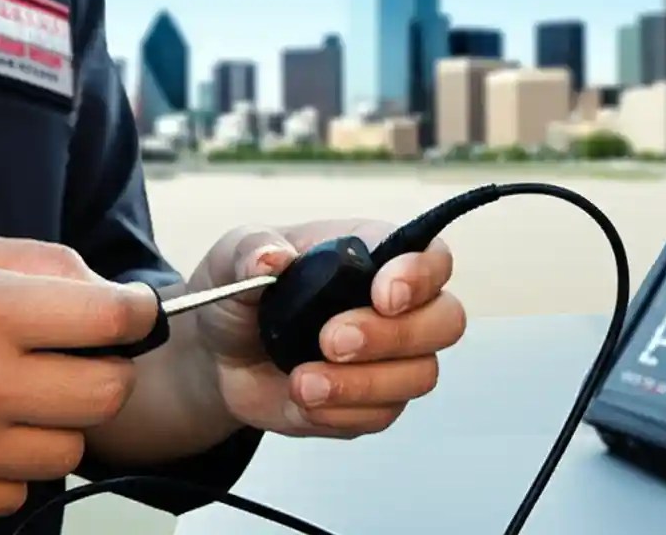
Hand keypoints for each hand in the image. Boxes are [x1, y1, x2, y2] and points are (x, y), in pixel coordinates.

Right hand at [0, 231, 158, 519]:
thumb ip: (39, 263)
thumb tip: (107, 291)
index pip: (113, 320)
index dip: (137, 313)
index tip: (132, 314)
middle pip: (108, 395)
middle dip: (107, 370)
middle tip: (77, 357)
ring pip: (68, 451)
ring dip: (57, 423)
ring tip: (15, 395)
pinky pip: (15, 493)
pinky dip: (9, 466)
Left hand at [190, 220, 465, 437]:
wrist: (219, 354)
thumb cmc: (243, 291)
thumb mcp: (234, 257)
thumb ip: (251, 249)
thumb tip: (270, 258)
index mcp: (376, 254)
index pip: (432, 257)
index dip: (420, 276)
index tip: (383, 294)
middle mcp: (399, 306)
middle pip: (445, 321)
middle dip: (394, 335)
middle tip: (332, 340)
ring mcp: (392, 359)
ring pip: (419, 376)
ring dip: (362, 383)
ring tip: (301, 382)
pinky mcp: (373, 403)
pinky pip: (379, 416)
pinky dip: (339, 412)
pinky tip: (300, 399)